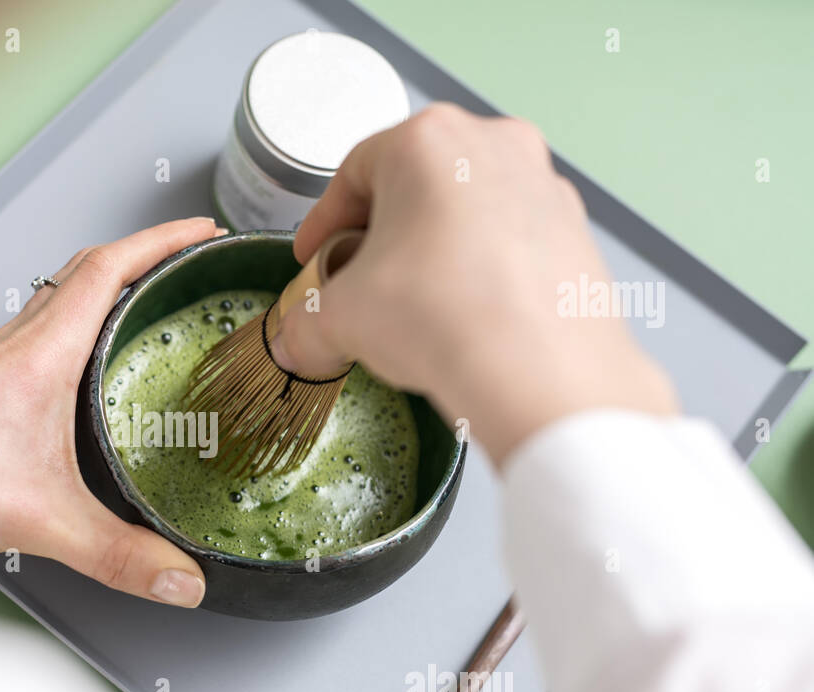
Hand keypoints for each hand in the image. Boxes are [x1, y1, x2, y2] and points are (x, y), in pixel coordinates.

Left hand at [0, 217, 222, 605]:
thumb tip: (182, 581)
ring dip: (108, 289)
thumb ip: (117, 555)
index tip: (204, 231)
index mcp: (41, 353)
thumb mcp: (39, 520)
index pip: (111, 267)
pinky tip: (84, 374)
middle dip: (146, 256)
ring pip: (61, 301)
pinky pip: (40, 335)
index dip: (163, 242)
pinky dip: (76, 331)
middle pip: (88, 271)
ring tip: (150, 307)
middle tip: (189, 262)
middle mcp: (17, 345)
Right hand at [271, 102, 677, 464]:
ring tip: (411, 306)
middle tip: (357, 283)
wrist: (541, 374)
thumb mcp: (342, 320)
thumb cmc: (440, 317)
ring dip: (431, 251)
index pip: (353, 174)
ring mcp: (542, 183)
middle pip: (413, 186)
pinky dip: (479, 269)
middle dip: (380, 235)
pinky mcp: (575, 228)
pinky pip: (508, 240)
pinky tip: (463, 317)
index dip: (323, 224)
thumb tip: (295, 343)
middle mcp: (492, 143)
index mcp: (427, 139)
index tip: (311, 258)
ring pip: (464, 209)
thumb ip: (305, 325)